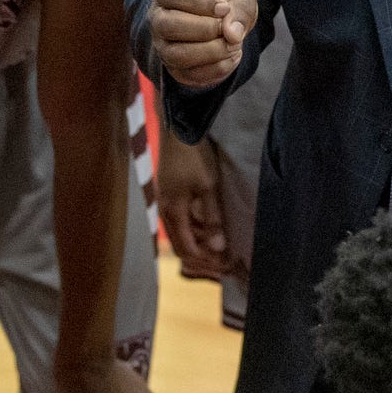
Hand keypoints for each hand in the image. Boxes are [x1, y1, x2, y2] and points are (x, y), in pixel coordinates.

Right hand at [147, 0, 255, 90]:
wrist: (226, 22)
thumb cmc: (227, 1)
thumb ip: (240, 8)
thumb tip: (232, 34)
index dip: (200, 3)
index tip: (224, 8)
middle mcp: (158, 18)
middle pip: (167, 25)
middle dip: (204, 29)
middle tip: (226, 29)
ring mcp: (163, 45)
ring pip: (174, 55)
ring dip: (210, 52)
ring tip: (234, 45)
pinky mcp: (174, 68)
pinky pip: (189, 75)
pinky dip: (216, 69)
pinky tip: (233, 57)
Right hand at [154, 132, 226, 276]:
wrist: (177, 129)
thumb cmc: (194, 157)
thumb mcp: (208, 187)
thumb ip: (212, 218)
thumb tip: (217, 247)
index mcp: (173, 213)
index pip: (187, 249)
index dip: (206, 260)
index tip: (226, 263)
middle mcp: (165, 211)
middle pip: (181, 245)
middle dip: (202, 256)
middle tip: (224, 259)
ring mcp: (166, 202)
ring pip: (181, 233)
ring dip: (199, 242)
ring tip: (221, 244)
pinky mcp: (169, 194)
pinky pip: (181, 220)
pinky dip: (195, 228)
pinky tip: (210, 226)